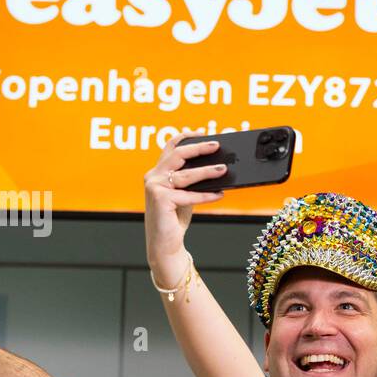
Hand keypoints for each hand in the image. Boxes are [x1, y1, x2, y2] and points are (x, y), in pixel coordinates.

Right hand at [143, 128, 226, 279]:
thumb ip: (192, 181)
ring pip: (185, 175)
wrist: (164, 244)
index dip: (186, 137)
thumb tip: (215, 168)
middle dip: (199, 148)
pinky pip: (189, 195)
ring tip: (223, 169)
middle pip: (178, 155)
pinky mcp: (160, 200)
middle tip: (217, 145)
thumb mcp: (184, 194)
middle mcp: (153, 176)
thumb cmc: (175, 218)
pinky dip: (206, 195)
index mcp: (157, 172)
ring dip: (207, 171)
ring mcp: (154, 188)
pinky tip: (220, 194)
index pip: (170, 148)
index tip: (203, 133)